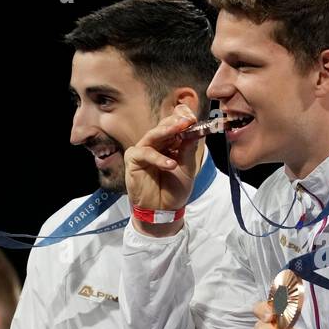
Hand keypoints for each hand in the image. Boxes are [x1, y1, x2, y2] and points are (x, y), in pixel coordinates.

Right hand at [124, 104, 201, 226]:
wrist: (163, 210)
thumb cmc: (174, 189)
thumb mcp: (187, 168)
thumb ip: (188, 149)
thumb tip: (194, 131)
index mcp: (170, 143)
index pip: (174, 124)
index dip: (183, 118)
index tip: (194, 118)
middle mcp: (156, 143)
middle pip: (164, 126)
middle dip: (177, 122)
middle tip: (189, 120)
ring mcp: (144, 149)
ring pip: (153, 135)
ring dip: (167, 131)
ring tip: (181, 130)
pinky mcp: (134, 159)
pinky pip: (145, 153)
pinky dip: (158, 158)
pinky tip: (171, 165)